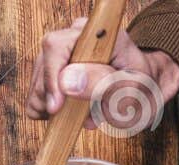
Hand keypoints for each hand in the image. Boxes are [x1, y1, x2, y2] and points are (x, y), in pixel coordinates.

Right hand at [26, 20, 178, 126]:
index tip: (56, 108)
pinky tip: (74, 111)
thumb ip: (101, 83)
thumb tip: (66, 82)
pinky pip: (36, 99)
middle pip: (43, 69)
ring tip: (87, 113)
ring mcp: (59, 55)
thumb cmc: (141, 89)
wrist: (143, 92)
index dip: (51, 77)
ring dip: (58, 110)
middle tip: (88, 115)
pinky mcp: (50, 73)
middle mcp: (74, 37)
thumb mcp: (130, 90)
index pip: (56, 46)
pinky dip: (52, 113)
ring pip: (37, 88)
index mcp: (96, 34)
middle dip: (59, 100)